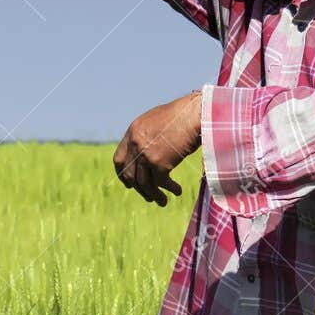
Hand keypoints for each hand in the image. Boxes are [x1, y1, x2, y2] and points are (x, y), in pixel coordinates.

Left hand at [113, 90, 202, 205]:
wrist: (195, 113)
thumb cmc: (183, 115)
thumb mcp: (158, 122)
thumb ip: (149, 137)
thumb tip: (150, 155)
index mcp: (133, 131)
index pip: (119, 159)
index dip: (123, 174)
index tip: (129, 184)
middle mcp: (135, 143)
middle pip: (130, 174)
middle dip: (139, 188)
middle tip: (148, 196)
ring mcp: (145, 154)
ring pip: (144, 183)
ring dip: (153, 194)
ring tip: (163, 202)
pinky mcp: (159, 163)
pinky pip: (160, 183)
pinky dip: (169, 189)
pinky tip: (177, 191)